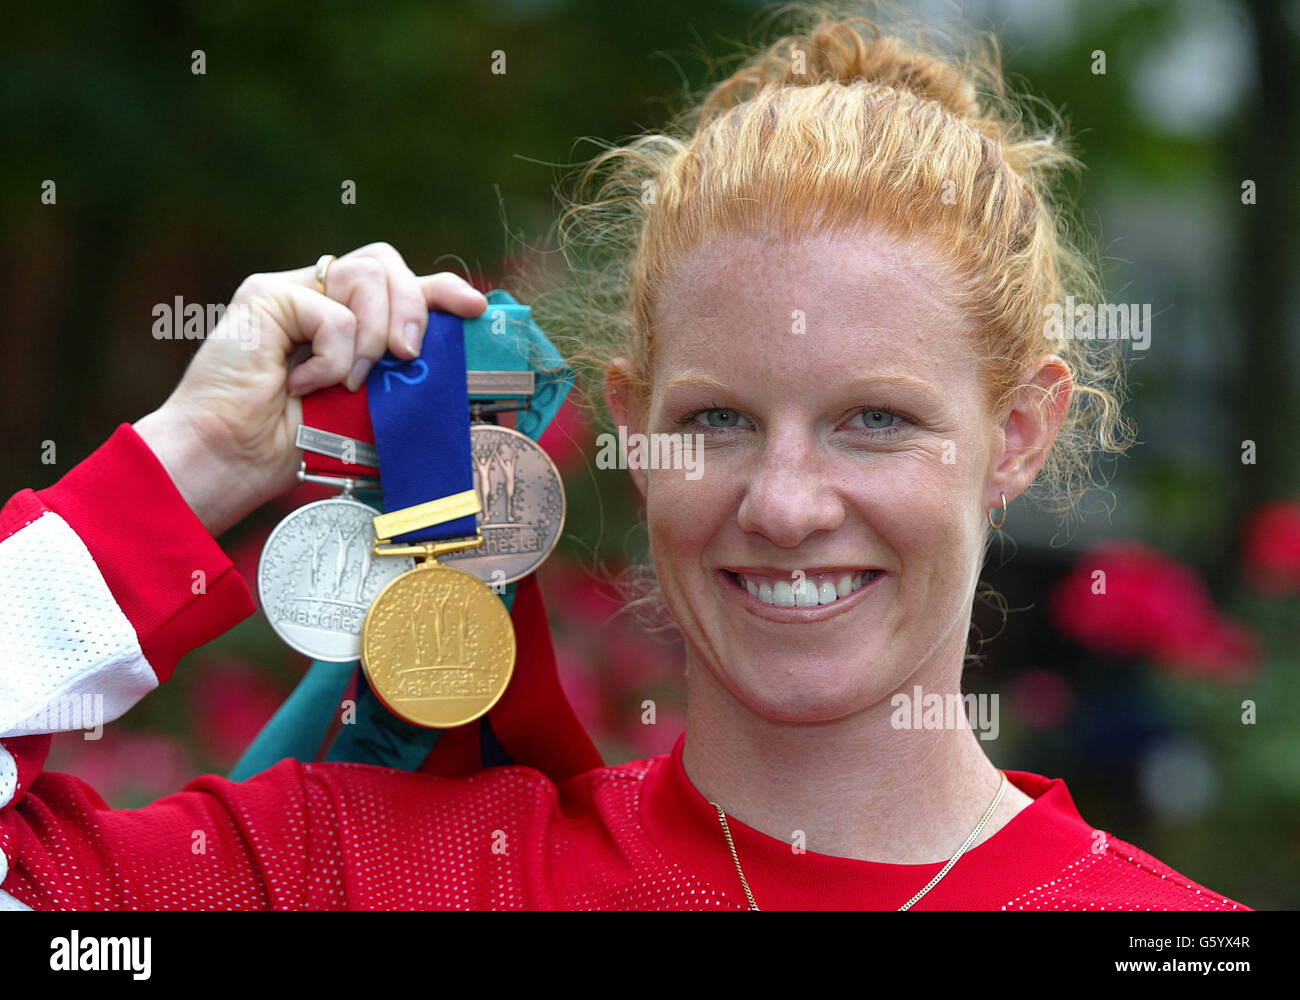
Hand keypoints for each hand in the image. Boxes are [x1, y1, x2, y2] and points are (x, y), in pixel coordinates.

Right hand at [134, 242, 487, 535]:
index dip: (441, 288)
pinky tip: (303, 383)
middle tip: (408, 357)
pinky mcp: (265, 296)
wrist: (228, 461)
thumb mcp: (367, 406)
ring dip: (372, 337)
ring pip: (366, 275)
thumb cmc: (292, 445)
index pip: (399, 281)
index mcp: (342, 319)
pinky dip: (331, 357)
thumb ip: (398, 374)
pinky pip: (332, 313)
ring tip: (348, 381)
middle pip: (386, 263)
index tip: (474, 309)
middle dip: (413, 307)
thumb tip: (450, 364)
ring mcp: (289, 291)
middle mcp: (316, 295)